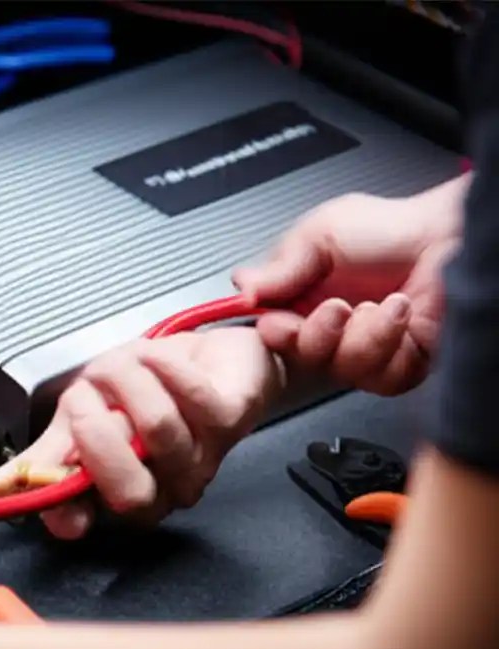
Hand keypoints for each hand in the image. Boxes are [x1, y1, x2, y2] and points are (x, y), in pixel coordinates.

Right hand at [20, 328, 283, 538]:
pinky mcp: (232, 421)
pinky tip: (159, 355)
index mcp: (119, 493)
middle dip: (96, 435)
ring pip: (156, 428)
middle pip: (128, 493)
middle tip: (83, 395)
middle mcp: (163, 490)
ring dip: (128, 380)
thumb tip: (4, 484)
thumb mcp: (81, 413)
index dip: (61, 510)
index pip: (83, 521)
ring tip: (124, 363)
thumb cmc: (143, 387)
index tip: (43, 487)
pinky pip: (191, 395)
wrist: (202, 354)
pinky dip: (165, 364)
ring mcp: (201, 460)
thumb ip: (50, 450)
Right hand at [232, 182, 464, 394]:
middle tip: (335, 308)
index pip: (274, 333)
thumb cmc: (392, 228)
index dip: (273, 334)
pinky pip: (382, 377)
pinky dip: (390, 344)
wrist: (450, 234)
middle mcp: (334, 328)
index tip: (274, 322)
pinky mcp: (403, 364)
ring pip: (343, 371)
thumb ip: (280, 264)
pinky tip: (400, 312)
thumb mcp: (321, 233)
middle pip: (304, 359)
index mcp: (306, 298)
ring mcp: (367, 348)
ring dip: (361, 337)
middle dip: (316, 337)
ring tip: (383, 303)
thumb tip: (242, 286)